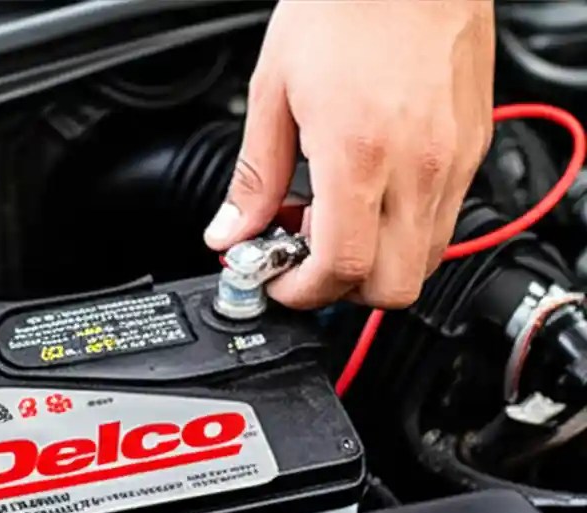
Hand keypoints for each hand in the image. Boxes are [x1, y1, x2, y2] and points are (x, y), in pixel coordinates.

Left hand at [204, 0, 494, 308]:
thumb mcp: (272, 91)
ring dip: (376, 262)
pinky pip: (444, 217)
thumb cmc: (344, 5)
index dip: (303, 293)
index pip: (342, 269)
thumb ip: (253, 176)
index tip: (278, 284)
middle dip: (342, 290)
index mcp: (359, 152)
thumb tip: (230, 232)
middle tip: (303, 262)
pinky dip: (404, 228)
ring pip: (425, 259)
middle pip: (395, 286)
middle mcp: (418, 164)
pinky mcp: (473, 146)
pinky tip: (367, 195)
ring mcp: (454, 158)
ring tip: (332, 223)